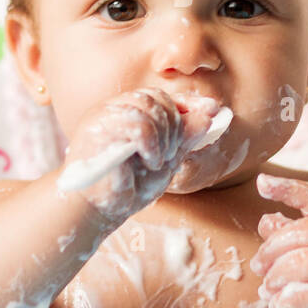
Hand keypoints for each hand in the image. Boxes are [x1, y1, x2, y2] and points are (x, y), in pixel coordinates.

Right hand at [62, 88, 218, 226]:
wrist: (95, 211)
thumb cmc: (128, 187)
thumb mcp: (165, 160)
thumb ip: (185, 136)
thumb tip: (212, 112)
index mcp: (126, 113)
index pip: (160, 97)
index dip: (185, 107)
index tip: (208, 115)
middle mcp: (113, 109)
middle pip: (157, 98)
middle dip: (174, 127)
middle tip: (168, 156)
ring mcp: (103, 116)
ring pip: (149, 107)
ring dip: (164, 137)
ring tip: (157, 161)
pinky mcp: (96, 130)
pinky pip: (139, 125)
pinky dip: (152, 144)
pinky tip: (150, 161)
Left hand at [249, 174, 307, 307]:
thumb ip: (301, 233)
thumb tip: (266, 221)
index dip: (288, 188)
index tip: (261, 183)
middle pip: (299, 235)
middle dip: (270, 251)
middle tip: (258, 265)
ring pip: (299, 264)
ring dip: (275, 278)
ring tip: (266, 288)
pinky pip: (305, 297)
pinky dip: (284, 301)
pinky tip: (278, 305)